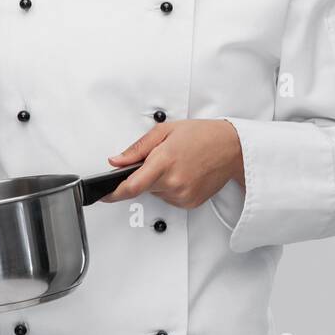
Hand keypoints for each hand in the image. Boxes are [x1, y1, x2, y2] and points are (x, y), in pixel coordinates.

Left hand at [99, 119, 244, 207]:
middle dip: (143, 176)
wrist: (231, 148)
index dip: (114, 193)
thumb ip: (137, 148)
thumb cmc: (202, 135)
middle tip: (159, 159)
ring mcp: (183, 195)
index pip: (132, 186)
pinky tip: (183, 173)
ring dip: (158, 182)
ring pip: (156, 193)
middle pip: (142, 188)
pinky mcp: (190, 203)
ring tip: (176, 163)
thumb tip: (116, 161)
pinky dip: (170, 187)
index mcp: (164, 161)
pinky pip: (170, 198)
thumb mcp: (165, 131)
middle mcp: (173, 182)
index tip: (103, 195)